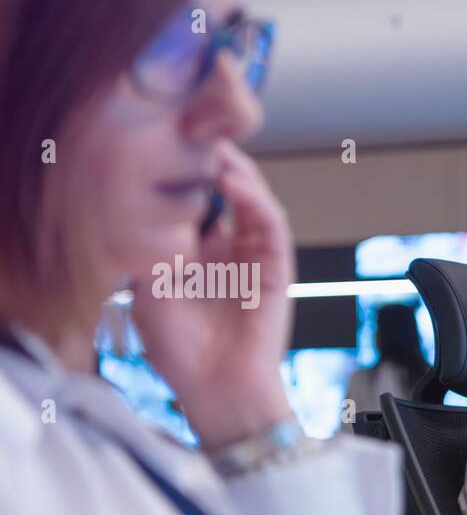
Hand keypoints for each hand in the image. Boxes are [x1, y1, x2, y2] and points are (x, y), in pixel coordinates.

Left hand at [132, 140, 295, 448]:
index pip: (195, 195)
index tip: (163, 137)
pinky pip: (271, 224)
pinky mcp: (277, 268)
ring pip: (253, 198)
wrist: (215, 387)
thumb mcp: (146, 283)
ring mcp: (255, 256)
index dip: (184, 167)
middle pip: (229, 188)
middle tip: (192, 127)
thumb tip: (141, 190)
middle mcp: (228, 248)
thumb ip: (149, 239)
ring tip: (211, 147)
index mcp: (196, 251)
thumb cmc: (180, 348)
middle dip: (213, 157)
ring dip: (236, 169)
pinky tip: (231, 180)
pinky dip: (255, 199)